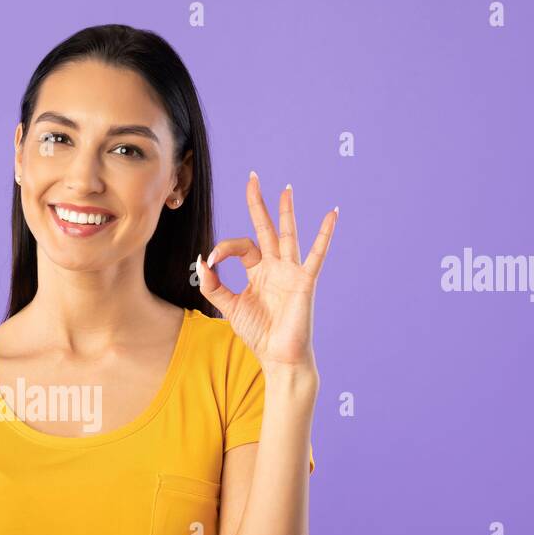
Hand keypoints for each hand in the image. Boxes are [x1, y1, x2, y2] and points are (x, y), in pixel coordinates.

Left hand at [195, 174, 336, 370]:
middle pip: (265, 228)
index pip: (240, 246)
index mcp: (258, 272)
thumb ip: (213, 285)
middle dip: (258, 203)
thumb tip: (202, 261)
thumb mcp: (229, 307)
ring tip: (285, 188)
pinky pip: (317, 254)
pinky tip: (332, 214)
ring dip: (285, 211)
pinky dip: (325, 234)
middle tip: (252, 177)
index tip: (211, 262)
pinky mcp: (305, 281)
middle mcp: (275, 267)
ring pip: (288, 235)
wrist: (278, 357)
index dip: (222, 249)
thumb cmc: (259, 334)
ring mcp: (291, 272)